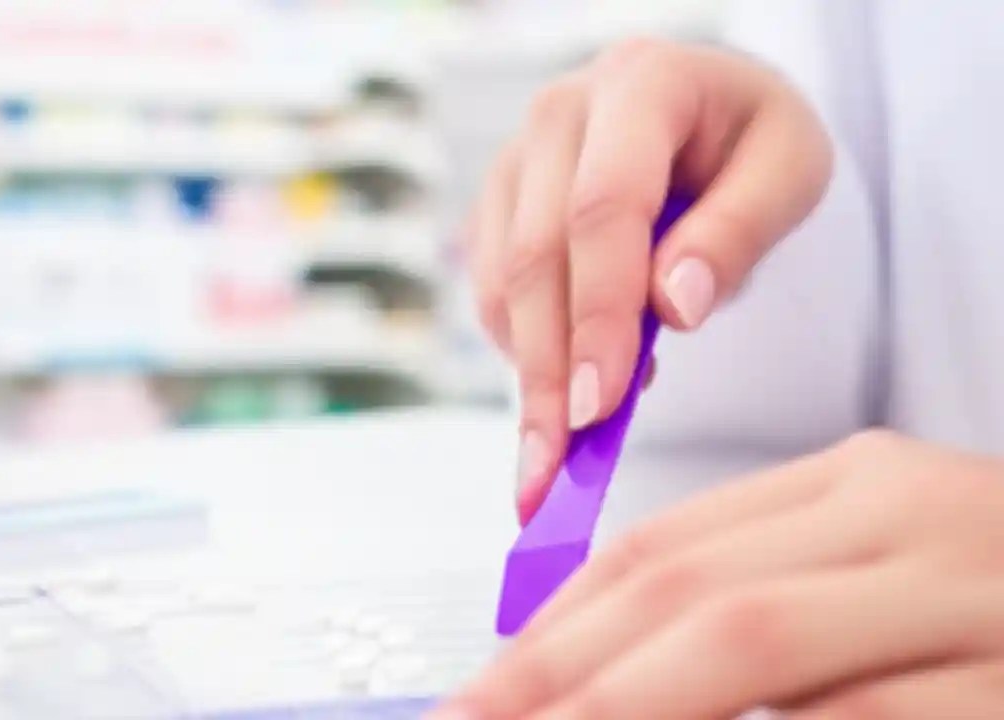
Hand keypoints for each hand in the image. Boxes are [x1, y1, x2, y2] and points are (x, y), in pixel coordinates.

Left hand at [433, 431, 1003, 718]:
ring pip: (756, 654)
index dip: (559, 625)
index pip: (668, 548)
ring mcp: (981, 610)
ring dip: (626, 710)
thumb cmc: (1000, 605)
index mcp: (861, 484)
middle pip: (692, 597)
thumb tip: (602, 668)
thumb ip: (767, 593)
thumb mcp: (879, 570)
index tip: (480, 687)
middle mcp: (916, 526)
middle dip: (560, 677)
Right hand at [467, 38, 833, 522]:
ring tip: (562, 455)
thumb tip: (674, 309)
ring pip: (503, 282)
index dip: (598, 314)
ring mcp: (516, 158)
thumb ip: (737, 232)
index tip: (598, 407)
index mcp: (640, 83)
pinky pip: (495, 291)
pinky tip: (570, 389)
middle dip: (544, 373)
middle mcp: (559, 112)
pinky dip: (525, 352)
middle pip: (536, 257)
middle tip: (551, 474)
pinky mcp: (497, 203)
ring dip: (527, 376)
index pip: (603, 210)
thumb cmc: (753, 142)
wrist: (705, 110)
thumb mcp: (791, 170)